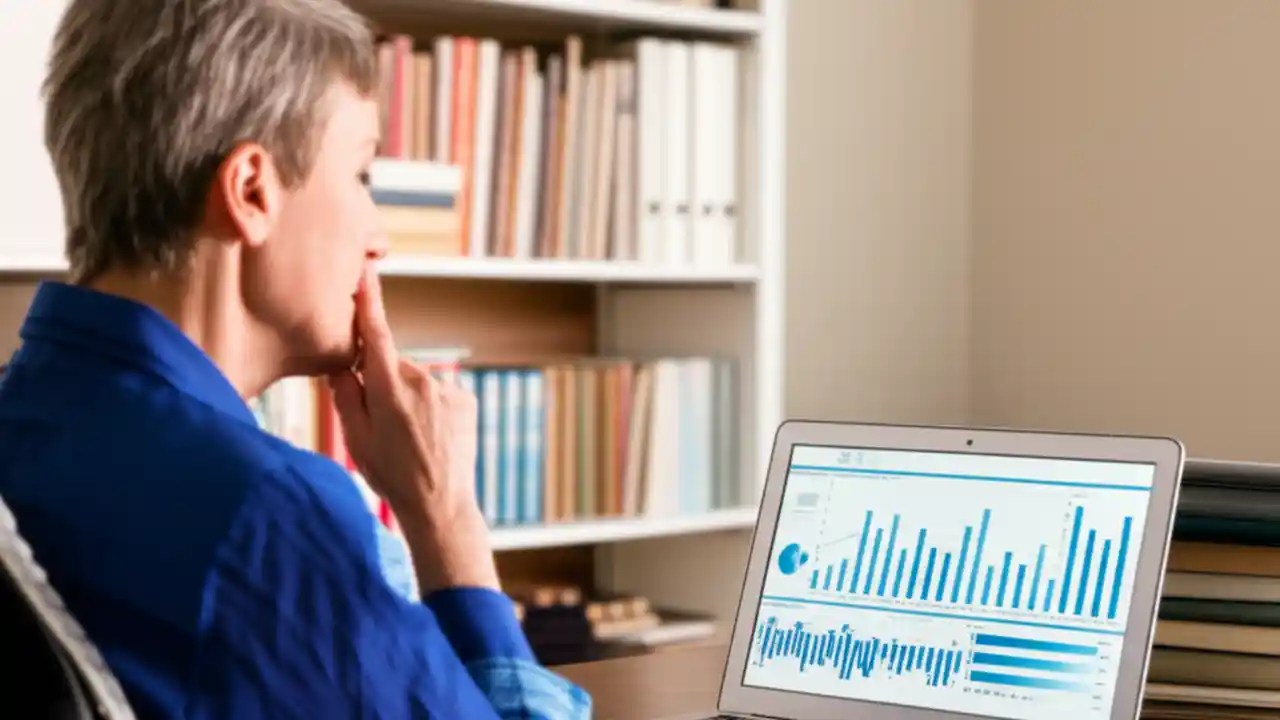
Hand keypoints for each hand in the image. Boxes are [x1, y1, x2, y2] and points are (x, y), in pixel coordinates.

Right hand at [328, 264, 497, 592]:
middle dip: (383, 382)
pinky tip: (431, 437)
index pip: (375, 333)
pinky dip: (431, 407)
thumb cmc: (391, 475)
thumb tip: (342, 362)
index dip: (368, 301)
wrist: (441, 505)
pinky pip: (439, 393)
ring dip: (408, 398)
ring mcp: (448, 388)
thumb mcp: (355, 437)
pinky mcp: (466, 399)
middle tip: (382, 425)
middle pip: (393, 366)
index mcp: (389, 387)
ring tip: (410, 439)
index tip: (366, 270)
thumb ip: (345, 393)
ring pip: (416, 381)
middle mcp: (422, 379)